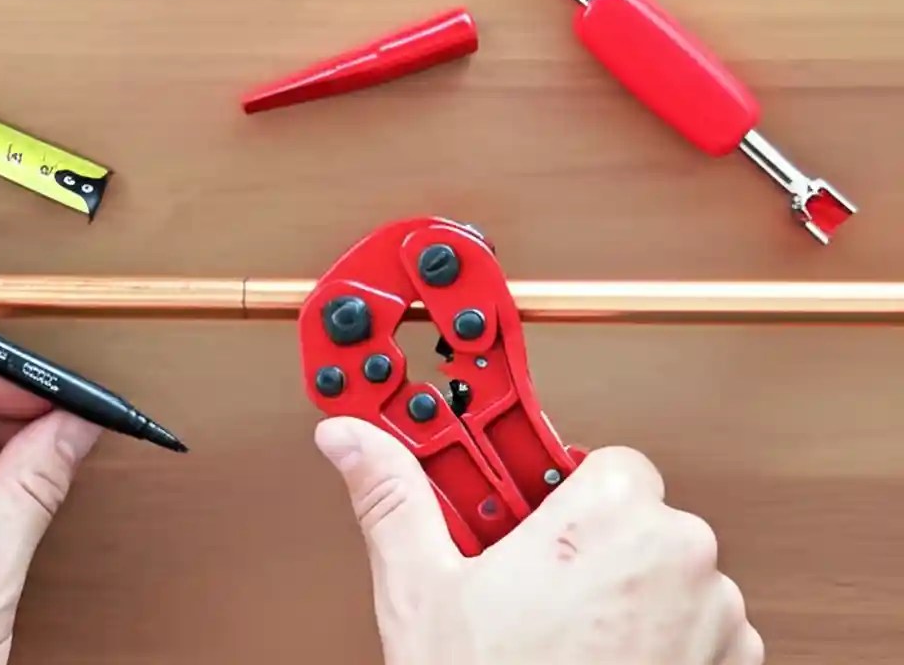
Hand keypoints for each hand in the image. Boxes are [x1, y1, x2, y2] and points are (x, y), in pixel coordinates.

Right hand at [315, 417, 763, 664]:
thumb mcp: (423, 592)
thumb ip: (392, 498)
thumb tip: (354, 441)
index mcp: (610, 517)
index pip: (598, 457)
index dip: (551, 489)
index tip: (520, 500)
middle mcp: (679, 556)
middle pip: (629, 516)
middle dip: (580, 545)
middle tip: (527, 582)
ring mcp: (714, 615)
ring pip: (661, 573)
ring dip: (619, 594)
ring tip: (557, 635)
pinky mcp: (730, 663)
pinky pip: (695, 625)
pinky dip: (656, 638)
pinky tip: (596, 661)